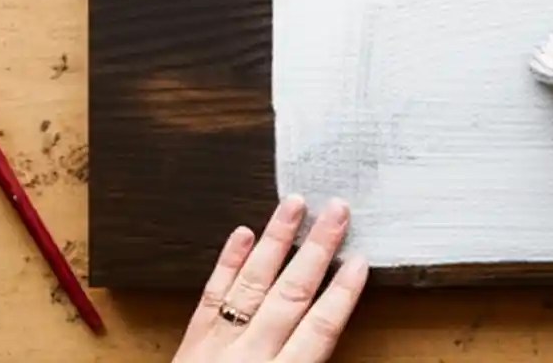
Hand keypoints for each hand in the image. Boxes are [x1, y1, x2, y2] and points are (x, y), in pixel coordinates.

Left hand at [172, 196, 368, 362]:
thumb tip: (329, 340)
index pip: (320, 329)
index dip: (343, 293)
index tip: (361, 261)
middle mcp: (250, 357)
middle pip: (291, 294)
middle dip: (317, 250)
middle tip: (338, 211)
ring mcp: (217, 346)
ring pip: (252, 283)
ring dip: (276, 241)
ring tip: (294, 205)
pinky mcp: (192, 343)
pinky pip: (212, 295)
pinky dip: (227, 262)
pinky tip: (241, 234)